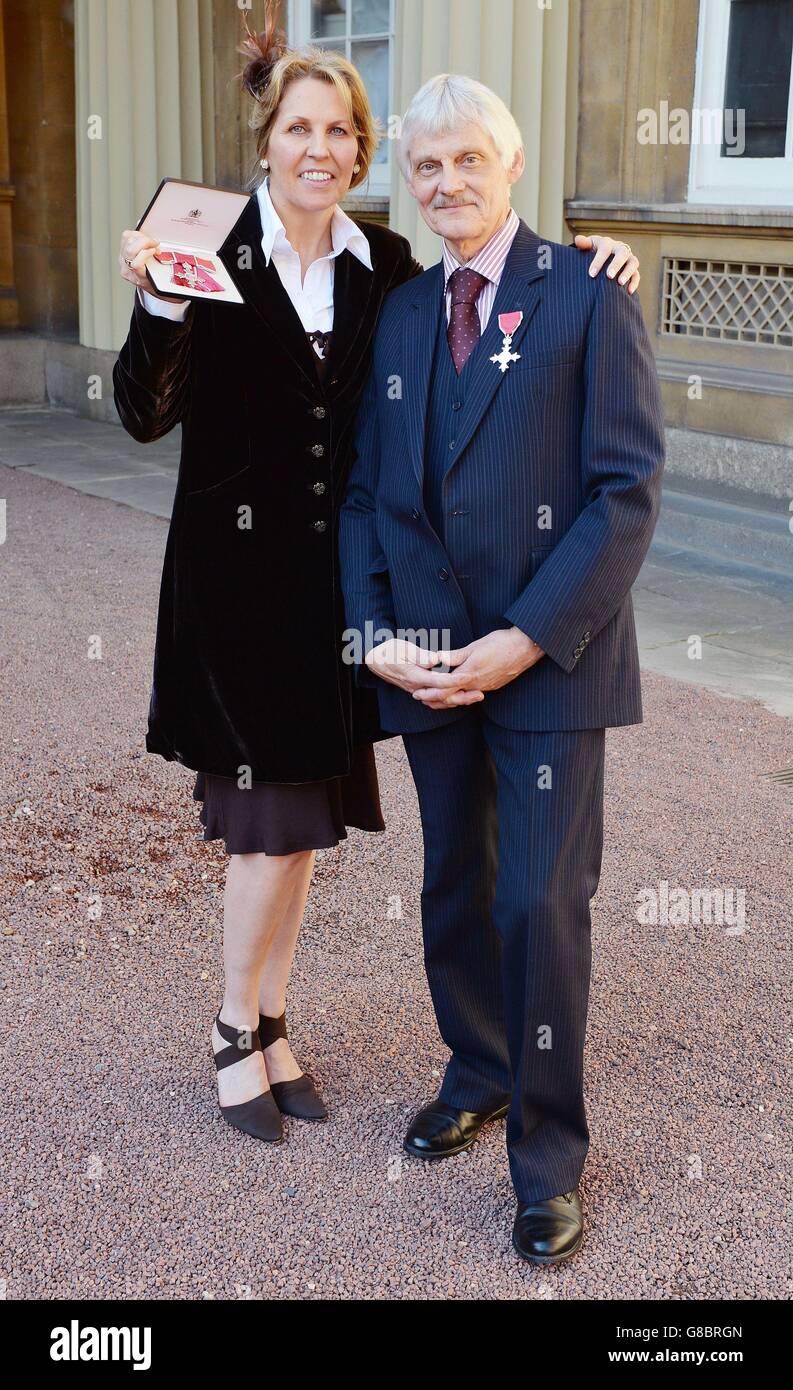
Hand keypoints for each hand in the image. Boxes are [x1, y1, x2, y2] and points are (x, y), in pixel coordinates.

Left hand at [118, 230, 180, 301]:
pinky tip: (144, 239)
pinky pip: (126, 237)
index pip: (135, 264)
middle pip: (130, 250)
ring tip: (151, 242)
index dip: (145, 254)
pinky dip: (136, 234)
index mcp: (138, 278)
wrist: (150, 284)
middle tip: (155, 243)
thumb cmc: (159, 281)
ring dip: (141, 237)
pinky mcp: (122, 250)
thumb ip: (168, 266)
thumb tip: (175, 254)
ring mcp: (122, 259)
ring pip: (127, 241)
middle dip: (144, 242)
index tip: (155, 251)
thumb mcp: (166, 277)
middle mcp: (127, 269)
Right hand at [365, 638, 484, 705]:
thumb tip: (437, 660)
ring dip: (459, 700)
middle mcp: (417, 687)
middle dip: (463, 696)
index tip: (469, 676)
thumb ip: (422, 656)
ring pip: (441, 701)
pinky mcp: (419, 691)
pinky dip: (449, 701)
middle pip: (443, 696)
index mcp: (415, 676)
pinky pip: (436, 700)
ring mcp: (418, 691)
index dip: (455, 680)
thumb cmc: (390, 651)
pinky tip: (461, 698)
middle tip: (480, 694)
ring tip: (475, 697)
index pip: (439, 681)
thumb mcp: (405, 649)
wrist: (376, 660)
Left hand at [410, 627, 543, 707]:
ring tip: (434, 698)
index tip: (417, 692)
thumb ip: (454, 656)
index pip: (444, 689)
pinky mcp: (492, 686)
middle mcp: (477, 685)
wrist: (525, 648)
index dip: (429, 692)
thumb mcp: (474, 647)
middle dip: (434, 699)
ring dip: (447, 699)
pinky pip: (472, 695)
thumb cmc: (500, 643)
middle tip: (421, 698)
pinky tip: (456, 692)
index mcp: (469, 674)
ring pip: (462, 698)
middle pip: (451, 698)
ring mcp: (486, 687)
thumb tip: (436, 659)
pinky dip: (460, 696)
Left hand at [574, 234, 639, 293]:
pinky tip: (629, 292)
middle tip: (609, 276)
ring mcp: (628, 258)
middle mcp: (620, 248)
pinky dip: (634, 282)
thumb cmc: (593, 252)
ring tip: (620, 283)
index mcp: (607, 243)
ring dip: (627, 272)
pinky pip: (637, 274)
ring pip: (633, 263)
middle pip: (622, 253)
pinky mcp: (633, 269)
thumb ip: (583, 244)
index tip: (591, 274)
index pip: (604, 250)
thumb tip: (577, 240)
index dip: (598, 262)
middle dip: (616, 265)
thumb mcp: (588, 246)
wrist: (603, 256)